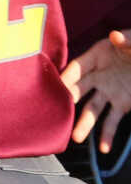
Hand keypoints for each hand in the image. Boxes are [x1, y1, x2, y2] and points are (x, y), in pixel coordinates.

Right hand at [63, 29, 130, 152]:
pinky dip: (107, 134)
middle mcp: (98, 75)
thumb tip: (114, 36)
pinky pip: (112, 120)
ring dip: (85, 123)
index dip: (68, 76)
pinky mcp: (122, 104)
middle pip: (79, 89)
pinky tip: (104, 147)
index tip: (59, 86)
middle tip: (59, 111)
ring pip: (92, 108)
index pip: (78, 67)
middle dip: (68, 100)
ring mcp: (109, 91)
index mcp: (98, 56)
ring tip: (77, 138)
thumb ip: (126, 40)